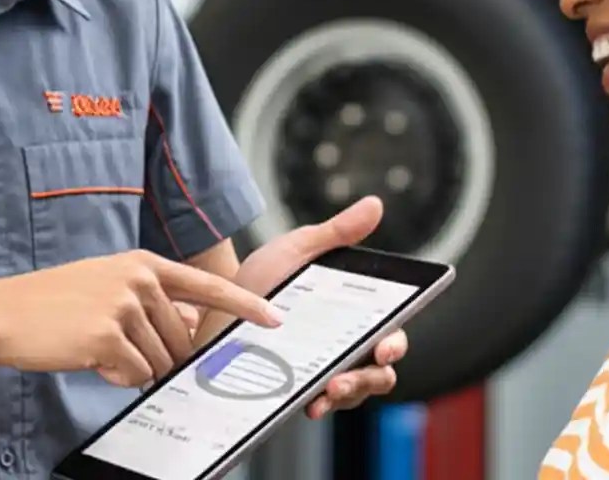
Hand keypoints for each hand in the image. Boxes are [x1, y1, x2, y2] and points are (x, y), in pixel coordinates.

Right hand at [0, 250, 280, 387]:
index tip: (274, 319)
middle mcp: (139, 279)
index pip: (207, 286)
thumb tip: (186, 322)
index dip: (244, 306)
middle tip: (119, 351)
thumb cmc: (53, 303)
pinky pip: (135, 374)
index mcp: (143, 264)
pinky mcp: (107, 336)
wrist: (3, 313)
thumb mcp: (106, 284)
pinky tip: (90, 359)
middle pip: (181, 339)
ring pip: (159, 361)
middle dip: (158, 356)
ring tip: (96, 348)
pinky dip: (116, 377)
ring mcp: (124, 306)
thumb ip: (148, 298)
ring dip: (133, 367)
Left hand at [232, 196, 408, 417]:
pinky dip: (316, 404)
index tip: (386, 346)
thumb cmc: (261, 280)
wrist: (213, 308)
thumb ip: (336, 233)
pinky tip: (308, 403)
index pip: (390, 334)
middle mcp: (345, 349)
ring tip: (328, 389)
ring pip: (352, 394)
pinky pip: (315, 405)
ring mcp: (322, 374)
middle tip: (352, 371)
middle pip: (378, 372)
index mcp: (354, 316)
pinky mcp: (295, 394)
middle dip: (371, 376)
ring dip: (348, 393)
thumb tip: (375, 205)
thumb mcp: (296, 251)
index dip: (395, 343)